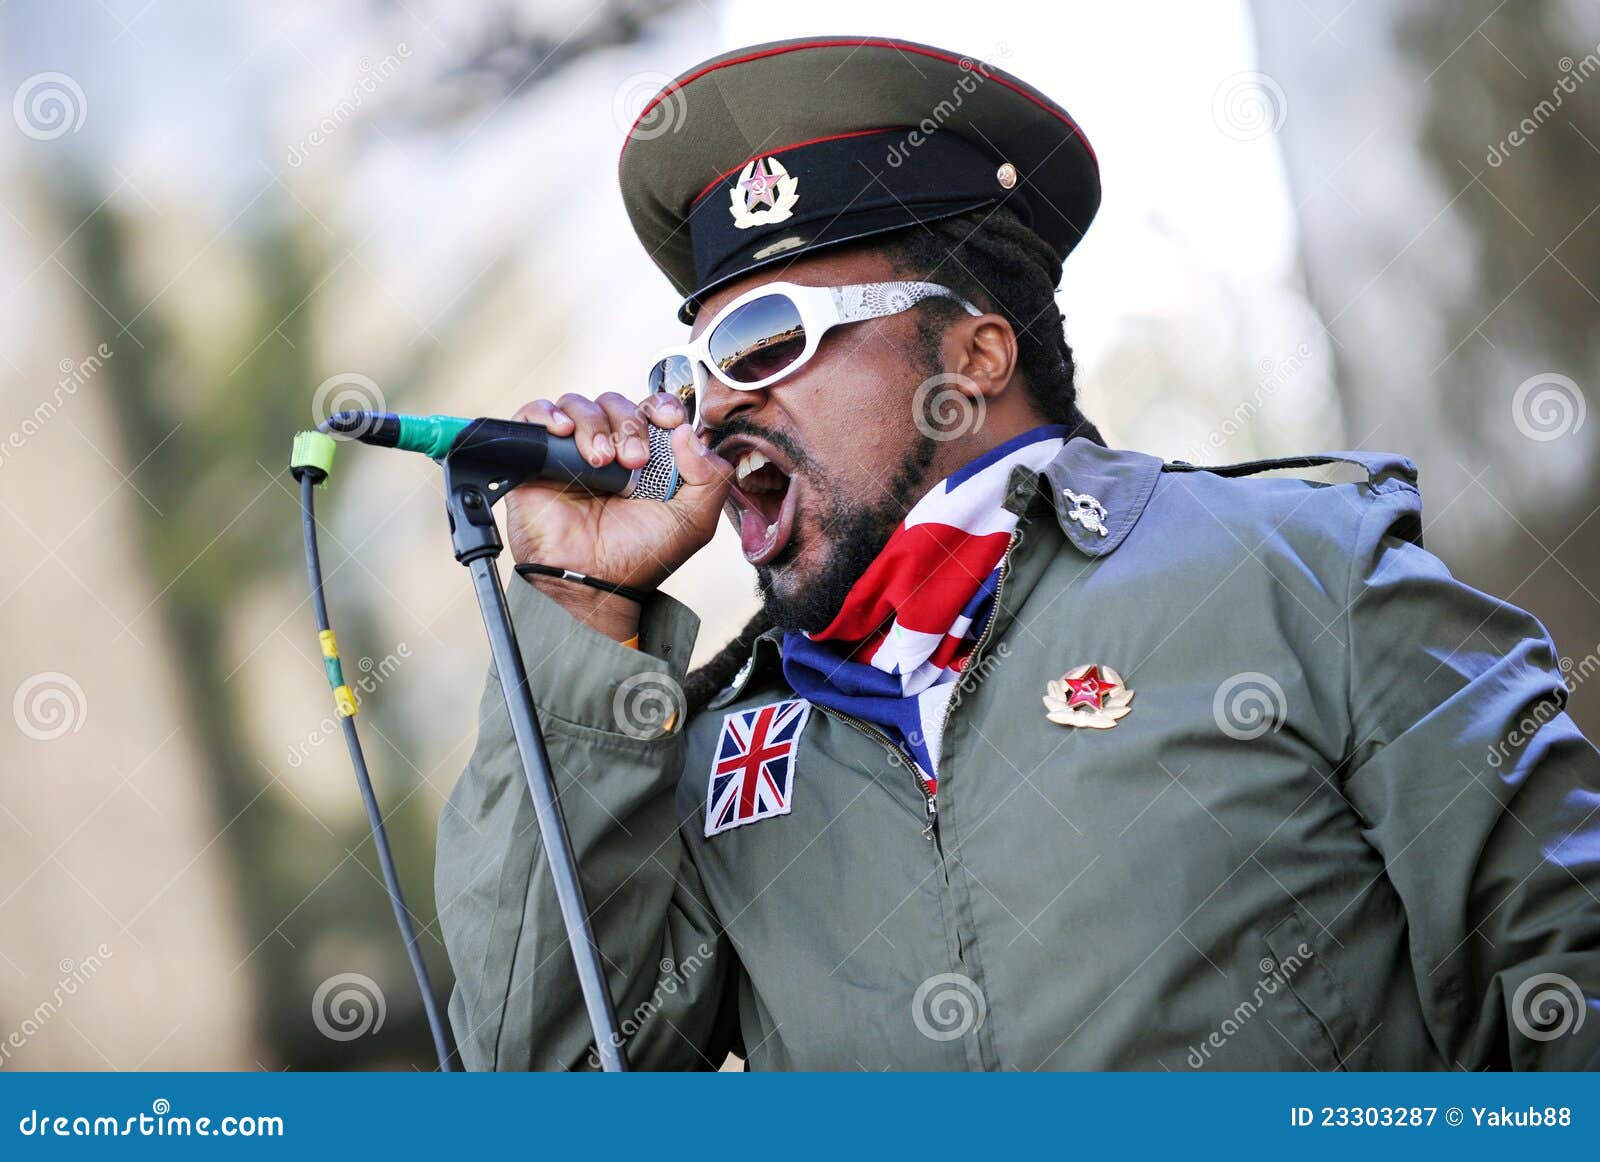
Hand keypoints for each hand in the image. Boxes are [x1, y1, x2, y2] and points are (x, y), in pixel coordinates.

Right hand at [504, 391, 731, 640]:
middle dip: (629, 424)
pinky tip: (562, 433)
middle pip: (616, 402)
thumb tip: (688, 432)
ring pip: (578, 405)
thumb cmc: (637, 558)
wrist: (591, 581)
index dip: (661, 406)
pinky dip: (548, 414)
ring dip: (593, 424)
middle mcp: (609, 449)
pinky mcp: (536, 458)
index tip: (667, 421)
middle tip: (633, 462)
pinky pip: (534, 414)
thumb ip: (711, 477)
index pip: (652, 409)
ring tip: (599, 462)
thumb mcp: (694, 521)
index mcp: (647, 458)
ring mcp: (571, 453)